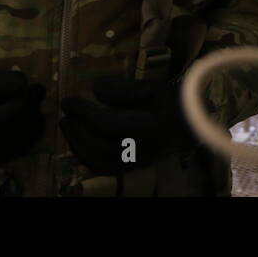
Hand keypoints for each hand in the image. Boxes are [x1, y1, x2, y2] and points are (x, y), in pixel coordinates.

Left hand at [60, 75, 188, 174]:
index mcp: (150, 129)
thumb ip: (125, 89)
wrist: (192, 124)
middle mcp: (142, 150)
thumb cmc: (174, 102)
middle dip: (77, 130)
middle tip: (65, 113)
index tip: (68, 100)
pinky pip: (105, 168)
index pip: (109, 125)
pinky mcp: (134, 166)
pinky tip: (79, 143)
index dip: (85, 113)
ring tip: (68, 127)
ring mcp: (138, 162)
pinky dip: (87, 158)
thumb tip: (95, 88)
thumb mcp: (153, 88)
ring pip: (100, 161)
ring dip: (78, 145)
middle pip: (100, 146)